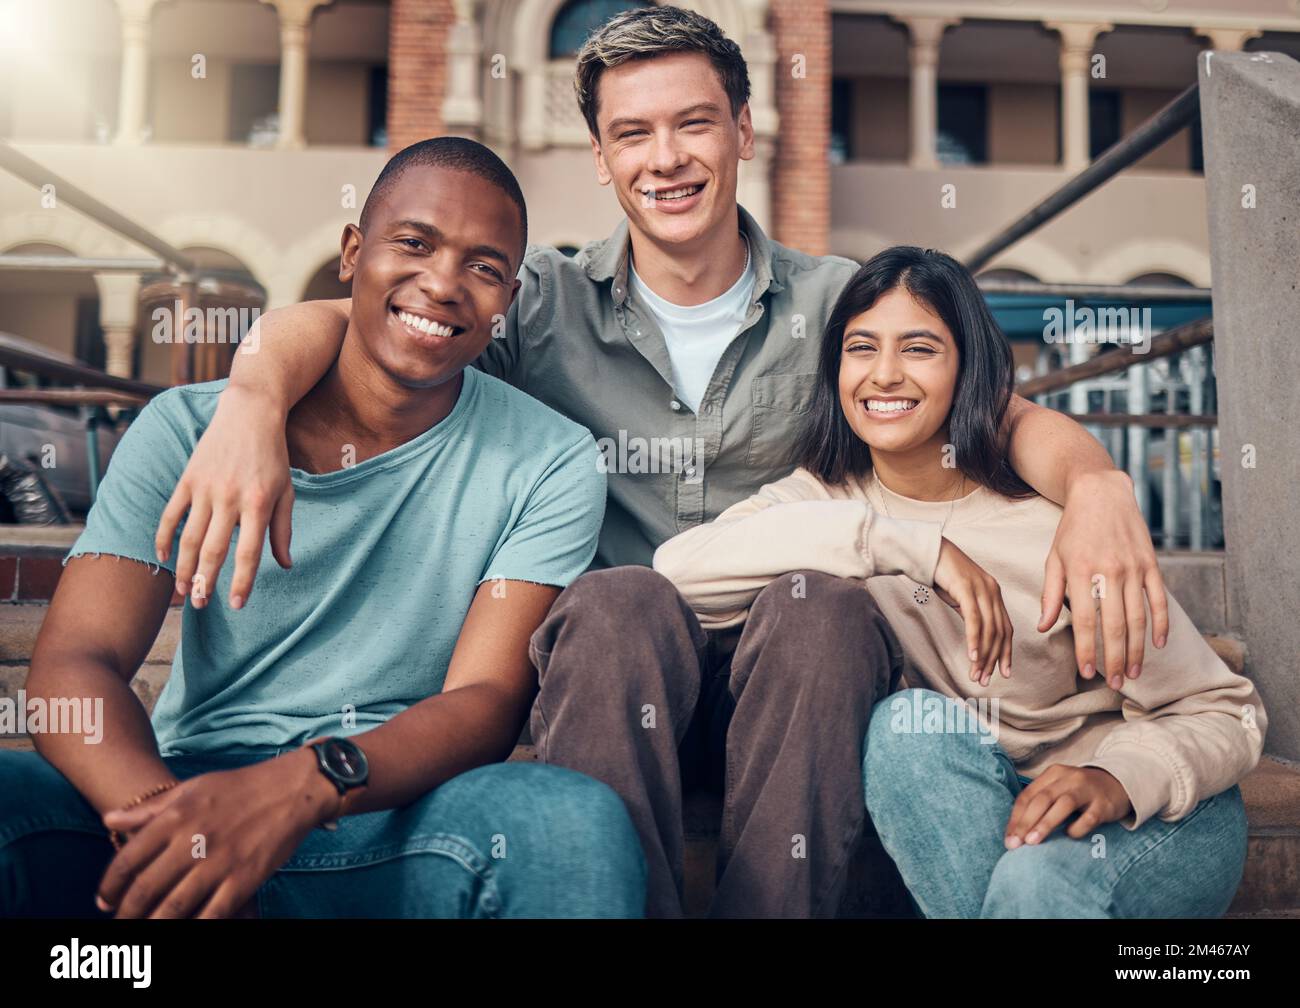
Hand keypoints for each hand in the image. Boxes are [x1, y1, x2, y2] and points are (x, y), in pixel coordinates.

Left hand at [96, 749, 335, 917]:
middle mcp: (192, 841)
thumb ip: (149, 808)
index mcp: (175, 816)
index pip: (127, 860)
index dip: (109, 887)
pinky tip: (185, 929)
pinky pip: (212, 914)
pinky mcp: (244, 879)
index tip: (104, 901)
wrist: (292, 789)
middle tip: (120, 924)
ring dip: (153, 925)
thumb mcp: (190, 788)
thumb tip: (109, 819)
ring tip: (144, 932)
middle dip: (126, 913)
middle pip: (145, 889)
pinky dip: (194, 927)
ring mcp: (219, 862)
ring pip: (173, 907)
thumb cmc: (239, 787)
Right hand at [155, 384, 294, 610]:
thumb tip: (285, 565)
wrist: (249, 413)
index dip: (241, 582)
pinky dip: (164, 538)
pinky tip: (164, 559)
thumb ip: (282, 530)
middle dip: (205, 582)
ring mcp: (205, 488)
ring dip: (184, 568)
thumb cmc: (272, 457)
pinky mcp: (188, 479)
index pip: (249, 553)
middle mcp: (230, 498)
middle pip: (214, 550)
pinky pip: (170, 514)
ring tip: (183, 592)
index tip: (236, 605)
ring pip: (189, 537)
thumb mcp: (286, 492)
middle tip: (200, 606)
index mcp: (258, 504)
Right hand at [933, 538, 1013, 685]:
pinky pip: (974, 620)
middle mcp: (992, 591)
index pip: (1005, 628)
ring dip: (984, 655)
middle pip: (998, 632)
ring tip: (976, 674)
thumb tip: (976, 634)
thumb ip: (971, 613)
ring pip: (988, 629)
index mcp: (993, 593)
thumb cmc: (942, 574)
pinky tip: (972, 656)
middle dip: (993, 659)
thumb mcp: (961, 596)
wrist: (928, 551)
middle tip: (984, 680)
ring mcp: (981, 589)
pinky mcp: (966, 589)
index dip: (1006, 652)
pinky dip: (974, 640)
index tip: (1004, 672)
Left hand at [1004, 764, 1131, 847]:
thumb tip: (1017, 833)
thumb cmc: (1080, 792)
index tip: (1009, 839)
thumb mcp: (1059, 790)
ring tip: (1033, 842)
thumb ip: (1041, 805)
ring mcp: (1087, 790)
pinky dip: (1077, 827)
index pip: (1027, 796)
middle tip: (1016, 844)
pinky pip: (1089, 817)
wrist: (1119, 783)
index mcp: (1052, 774)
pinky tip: (1070, 835)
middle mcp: (1068, 778)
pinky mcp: (1104, 803)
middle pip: (1041, 799)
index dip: (1016, 818)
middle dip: (1025, 822)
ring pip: (1062, 804)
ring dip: (1045, 824)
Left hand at [1038, 470, 1169, 689]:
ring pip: (1138, 618)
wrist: (1102, 493)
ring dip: (1136, 649)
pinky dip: (1161, 624)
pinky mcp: (1151, 563)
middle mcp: (1109, 572)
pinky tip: (1157, 644)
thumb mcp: (1054, 558)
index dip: (1087, 650)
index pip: (1085, 621)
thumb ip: (1051, 594)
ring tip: (1133, 672)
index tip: (1087, 673)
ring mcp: (1133, 568)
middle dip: (1114, 659)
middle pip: (1114, 626)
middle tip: (1115, 684)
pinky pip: (1159, 600)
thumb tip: (1044, 626)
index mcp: (1080, 572)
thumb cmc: (1073, 530)